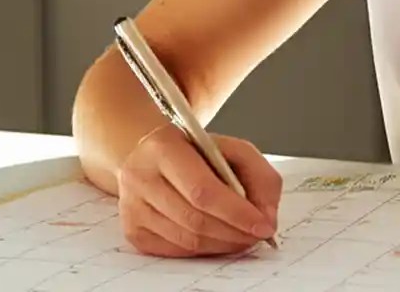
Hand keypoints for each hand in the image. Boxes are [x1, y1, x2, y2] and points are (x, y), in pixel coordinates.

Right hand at [117, 124, 282, 256]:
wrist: (148, 155)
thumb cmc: (194, 152)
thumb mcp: (232, 148)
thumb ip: (260, 176)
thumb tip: (266, 216)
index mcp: (165, 148)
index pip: (203, 190)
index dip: (237, 213)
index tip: (264, 225)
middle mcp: (141, 178)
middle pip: (196, 219)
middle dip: (235, 232)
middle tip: (259, 234)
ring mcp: (133, 207)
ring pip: (187, 240)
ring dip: (224, 244)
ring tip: (243, 236)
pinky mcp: (133, 230)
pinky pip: (176, 251)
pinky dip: (205, 249)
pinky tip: (219, 238)